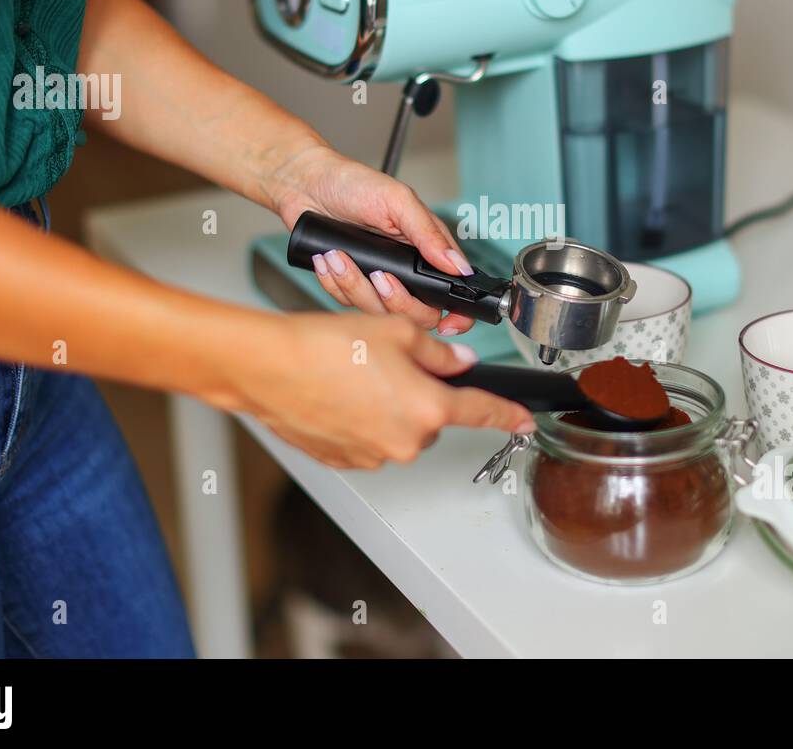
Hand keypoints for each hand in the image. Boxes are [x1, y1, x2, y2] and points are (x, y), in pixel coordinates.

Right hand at [214, 312, 533, 468]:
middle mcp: (406, 441)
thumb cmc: (323, 347)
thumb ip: (438, 352)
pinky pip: (367, 438)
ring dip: (386, 404)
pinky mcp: (345, 461)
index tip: (525, 422)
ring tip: (353, 374)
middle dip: (418, 391)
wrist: (267, 368)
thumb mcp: (396, 331)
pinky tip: (337, 393)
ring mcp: (374, 456)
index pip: (483, 412)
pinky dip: (359, 418)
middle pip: (432, 416)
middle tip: (386, 362)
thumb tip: (456, 361)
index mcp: (429, 407)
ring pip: (397, 426)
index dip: (508, 416)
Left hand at [272, 146, 477, 335]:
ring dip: (354, 285)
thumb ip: (429, 235)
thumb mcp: (398, 202)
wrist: (307, 184)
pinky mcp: (351, 284)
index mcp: (428, 250)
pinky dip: (333, 283)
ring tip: (339, 257)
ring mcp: (378, 281)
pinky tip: (326, 260)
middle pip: (417, 315)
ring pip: (378, 313)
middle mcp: (407, 270)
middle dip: (395, 300)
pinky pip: (347, 303)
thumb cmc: (354, 183)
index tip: (448, 325)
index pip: (453, 293)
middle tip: (378, 275)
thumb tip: (457, 266)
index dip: (457, 315)